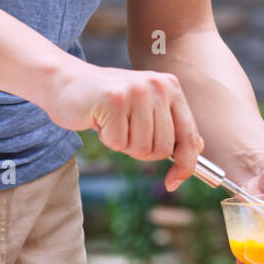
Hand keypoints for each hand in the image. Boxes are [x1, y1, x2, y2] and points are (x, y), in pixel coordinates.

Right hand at [41, 59, 202, 191]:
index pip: (189, 135)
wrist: (65, 81)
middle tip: (125, 133)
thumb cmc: (107, 101)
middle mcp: (157, 86)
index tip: (173, 183)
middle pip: (162, 148)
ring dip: (123, 144)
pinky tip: (99, 120)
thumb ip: (170, 125)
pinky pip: (118, 143)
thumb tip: (197, 148)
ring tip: (112, 122)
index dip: (185, 164)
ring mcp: (136, 91)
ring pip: (140, 148)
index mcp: (170, 87)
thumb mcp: (144, 108)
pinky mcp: (113, 100)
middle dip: (141, 151)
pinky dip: (107, 139)